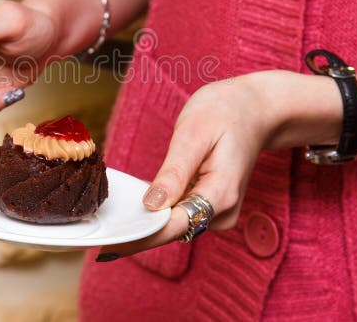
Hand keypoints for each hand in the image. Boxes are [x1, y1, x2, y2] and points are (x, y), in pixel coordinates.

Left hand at [96, 70, 341, 260]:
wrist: (254, 109)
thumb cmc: (225, 112)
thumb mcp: (193, 134)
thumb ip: (174, 173)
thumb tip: (152, 206)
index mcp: (221, 193)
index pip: (174, 226)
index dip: (140, 237)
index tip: (108, 247)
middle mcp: (224, 211)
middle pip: (173, 231)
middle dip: (139, 232)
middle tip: (102, 237)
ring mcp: (221, 212)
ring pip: (176, 226)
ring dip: (149, 223)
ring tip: (117, 220)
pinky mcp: (214, 207)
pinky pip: (182, 216)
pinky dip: (160, 213)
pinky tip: (140, 208)